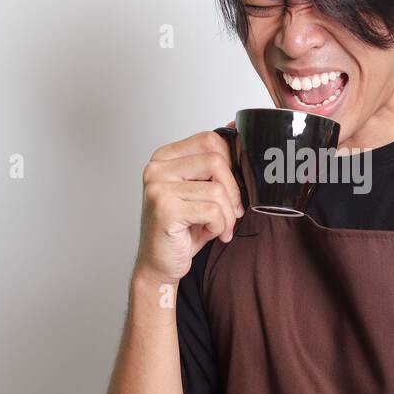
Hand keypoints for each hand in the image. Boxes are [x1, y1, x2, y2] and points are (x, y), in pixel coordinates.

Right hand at [135, 125, 243, 285]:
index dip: (232, 162)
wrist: (160, 264)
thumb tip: (236, 129)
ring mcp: (158, 188)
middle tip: (232, 211)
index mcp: (165, 157)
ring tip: (220, 227)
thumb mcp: (202, 191)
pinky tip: (210, 233)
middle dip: (233, 190)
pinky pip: (212, 211)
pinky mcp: (165, 210)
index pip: (209, 140)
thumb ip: (215, 164)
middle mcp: (157, 168)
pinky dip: (219, 226)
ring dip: (227, 214)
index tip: (234, 186)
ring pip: (217, 189)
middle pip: (216, 160)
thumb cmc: (183, 228)